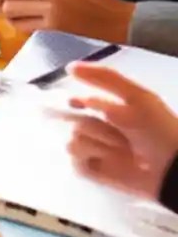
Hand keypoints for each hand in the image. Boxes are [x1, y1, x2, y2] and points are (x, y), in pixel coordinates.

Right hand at [65, 63, 177, 199]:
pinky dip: (91, 156)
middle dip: (97, 125)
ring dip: (98, 140)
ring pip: (74, 137)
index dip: (75, 100)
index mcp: (110, 111)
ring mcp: (93, 150)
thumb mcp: (137, 97)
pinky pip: (74, 158)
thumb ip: (105, 78)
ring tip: (122, 149)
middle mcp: (99, 130)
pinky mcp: (89, 169)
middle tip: (120, 132)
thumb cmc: (158, 130)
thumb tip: (69, 67)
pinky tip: (108, 160)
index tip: (75, 102)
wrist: (169, 167)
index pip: (80, 101)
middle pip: (73, 119)